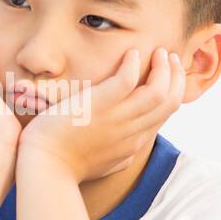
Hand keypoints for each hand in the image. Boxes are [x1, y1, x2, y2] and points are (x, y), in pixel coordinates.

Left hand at [17, 46, 185, 182]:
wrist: (45, 167)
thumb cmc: (66, 165)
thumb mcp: (104, 164)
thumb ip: (120, 155)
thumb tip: (131, 151)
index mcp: (133, 144)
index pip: (164, 115)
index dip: (173, 91)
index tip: (169, 76)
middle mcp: (132, 132)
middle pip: (169, 102)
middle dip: (175, 76)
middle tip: (171, 58)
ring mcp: (118, 119)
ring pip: (158, 91)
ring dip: (163, 68)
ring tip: (159, 52)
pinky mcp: (100, 105)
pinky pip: (128, 79)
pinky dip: (134, 64)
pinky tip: (131, 53)